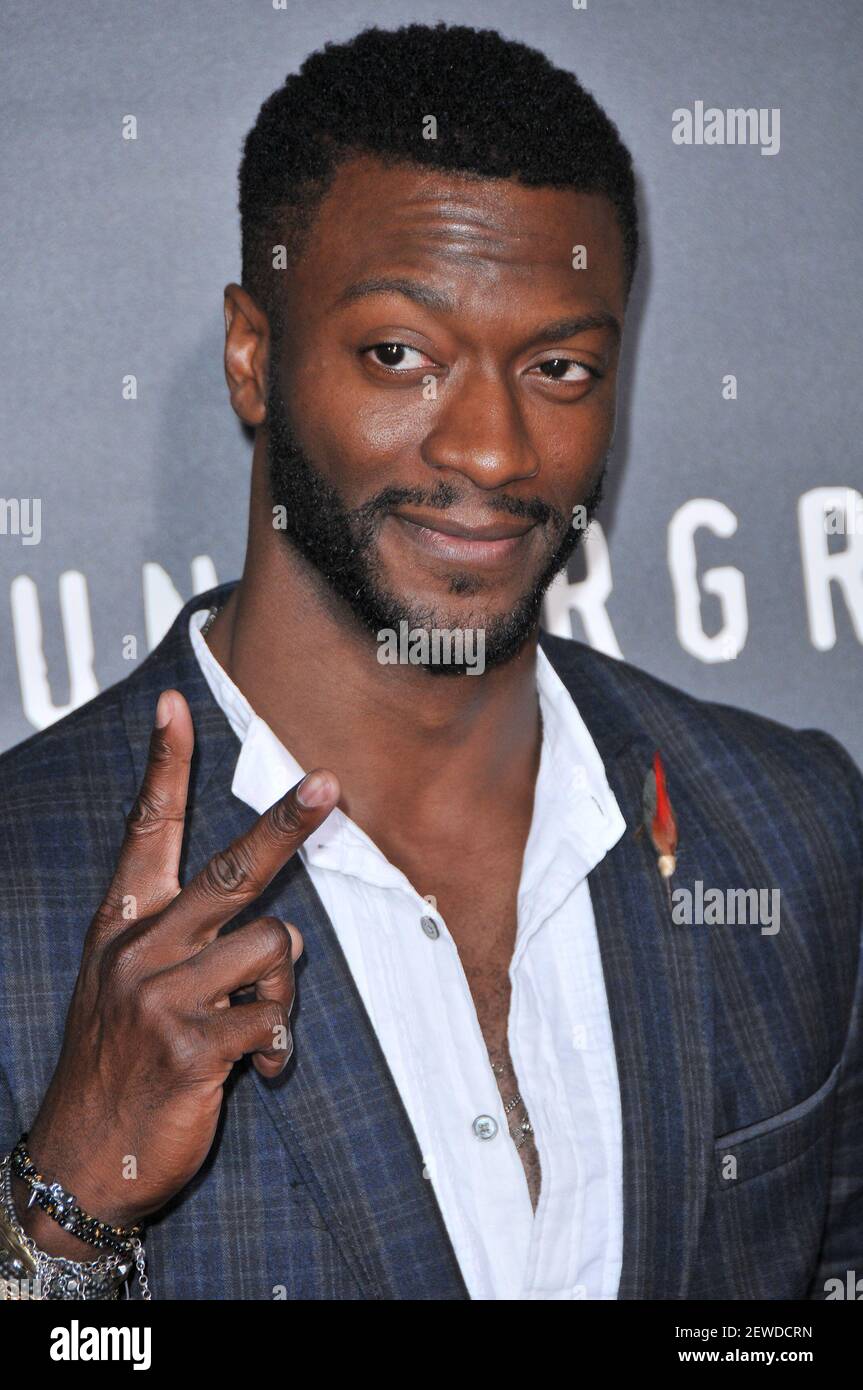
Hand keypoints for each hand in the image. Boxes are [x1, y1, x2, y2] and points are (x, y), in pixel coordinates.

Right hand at [16, 688, 338, 1252]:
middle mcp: (142, 949)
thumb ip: (191, 944)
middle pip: (231, 869)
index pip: (147, 829)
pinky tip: (254, 1069)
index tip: (174, 705)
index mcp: (125, 925)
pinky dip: (278, 1044)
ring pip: (273, 947)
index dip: (164, 764)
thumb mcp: (129, 987)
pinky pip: (273, 1016)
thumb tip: (279, 929)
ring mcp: (163, 996)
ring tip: (253, 1022)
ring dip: (282, 987)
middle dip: (286, 825)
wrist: (80, 1158)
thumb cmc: (119, 1062)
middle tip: (328, 785)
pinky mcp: (191, 1045)